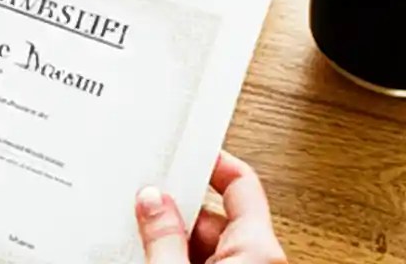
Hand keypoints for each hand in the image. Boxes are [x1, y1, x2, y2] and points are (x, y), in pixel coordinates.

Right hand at [135, 151, 286, 262]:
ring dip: (178, 239)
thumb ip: (164, 236)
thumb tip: (152, 201)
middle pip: (218, 216)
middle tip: (146, 205)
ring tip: (144, 239)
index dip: (212, 162)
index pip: (242, 183)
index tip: (185, 152)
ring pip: (209, 245)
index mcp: (260, 249)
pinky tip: (153, 257)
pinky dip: (183, 258)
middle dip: (180, 210)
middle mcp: (261, 261)